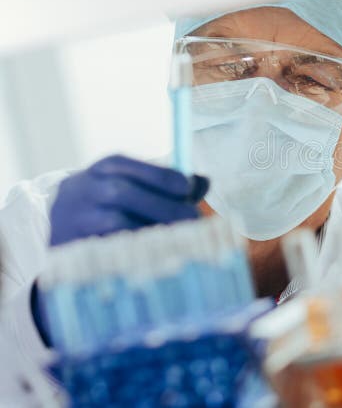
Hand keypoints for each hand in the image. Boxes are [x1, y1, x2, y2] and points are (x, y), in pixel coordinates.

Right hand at [49, 154, 209, 245]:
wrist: (59, 217)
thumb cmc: (113, 197)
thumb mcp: (133, 179)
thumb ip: (167, 182)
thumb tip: (204, 183)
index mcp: (108, 167)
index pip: (134, 165)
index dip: (163, 177)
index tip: (187, 189)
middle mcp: (90, 188)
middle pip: (124, 194)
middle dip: (164, 207)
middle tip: (193, 220)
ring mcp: (79, 217)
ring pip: (116, 223)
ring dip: (152, 230)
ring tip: (180, 238)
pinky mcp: (77, 244)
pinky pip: (109, 248)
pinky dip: (135, 250)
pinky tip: (156, 253)